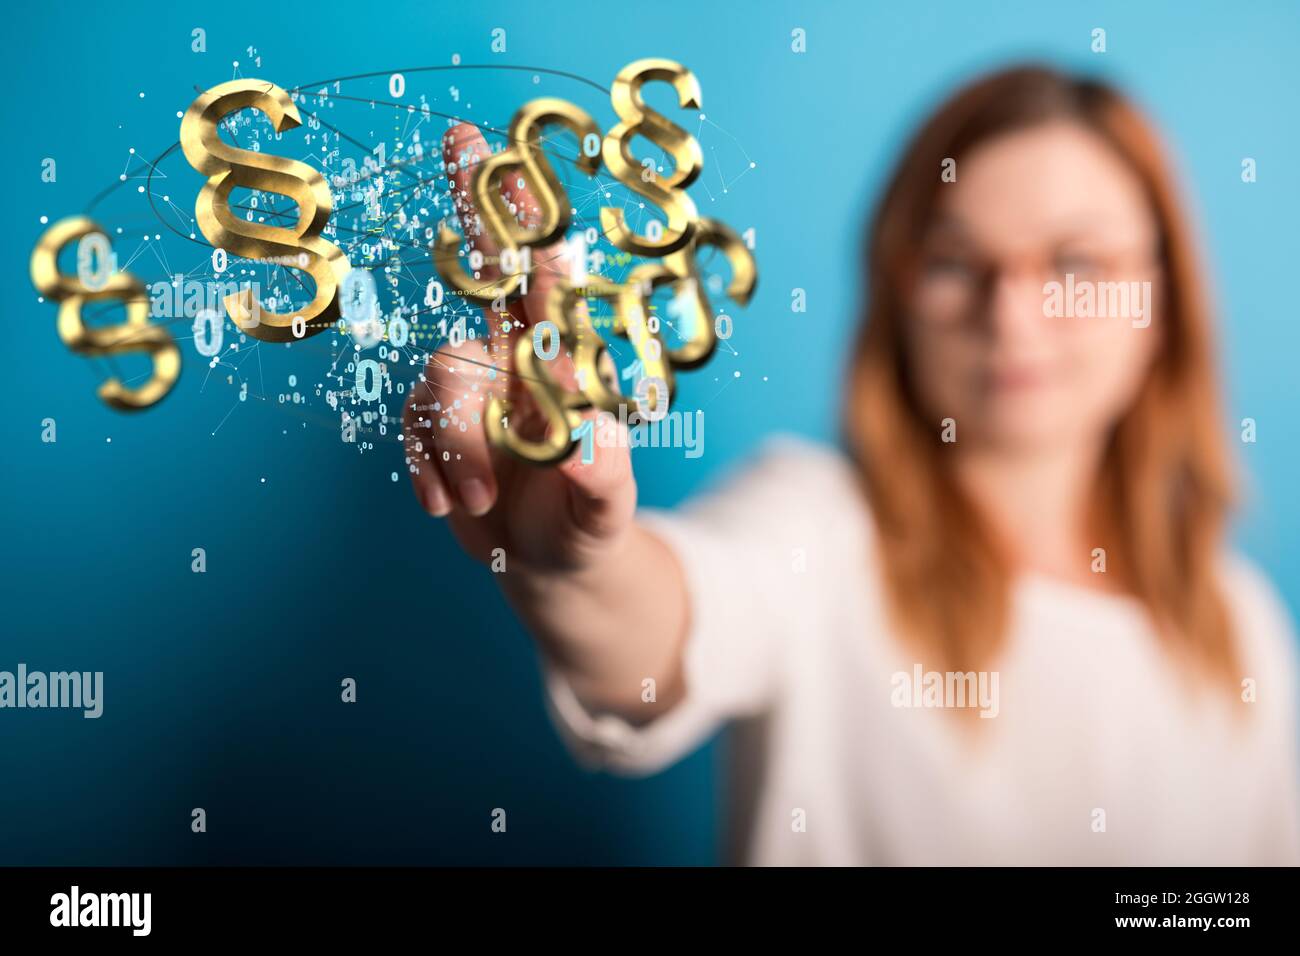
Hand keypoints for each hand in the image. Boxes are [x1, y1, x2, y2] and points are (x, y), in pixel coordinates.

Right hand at [402, 123, 636, 574]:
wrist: (546, 563)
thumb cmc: (584, 524)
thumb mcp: (603, 511)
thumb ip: (601, 478)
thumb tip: (582, 440)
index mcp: (562, 363)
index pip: (549, 283)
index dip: (532, 224)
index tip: (516, 162)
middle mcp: (514, 358)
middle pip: (485, 271)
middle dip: (471, 206)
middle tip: (459, 137)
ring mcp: (469, 389)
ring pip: (440, 379)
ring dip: (459, 444)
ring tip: (483, 501)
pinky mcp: (431, 427)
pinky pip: (410, 428)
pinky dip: (427, 469)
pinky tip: (449, 507)